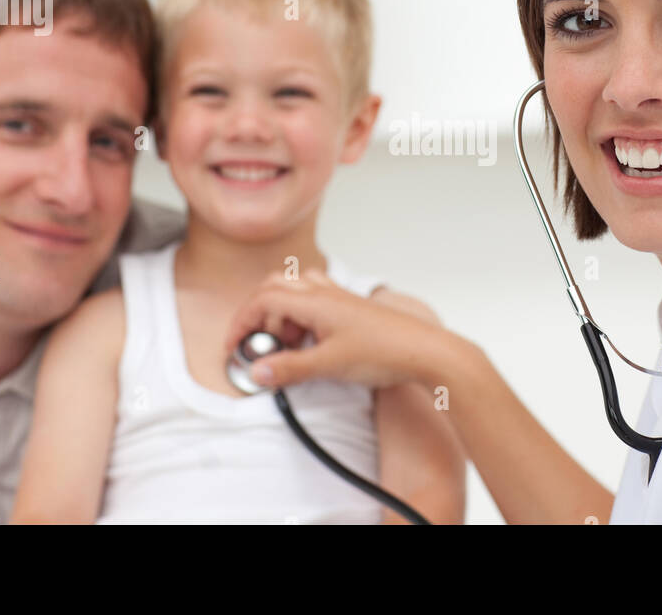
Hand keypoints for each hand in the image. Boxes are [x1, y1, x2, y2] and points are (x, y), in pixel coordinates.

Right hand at [227, 269, 452, 389]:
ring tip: (289, 348)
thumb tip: (257, 372)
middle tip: (260, 344)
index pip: (263, 299)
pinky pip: (316, 301)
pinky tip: (311, 343)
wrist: (426, 351)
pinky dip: (302, 318)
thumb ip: (289, 369)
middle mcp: (325, 293)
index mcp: (315, 300)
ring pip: (296, 291)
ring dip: (282, 315)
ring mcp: (340, 299)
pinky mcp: (351, 309)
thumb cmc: (385, 352)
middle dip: (259, 315)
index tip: (235, 347)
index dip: (242, 322)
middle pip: (275, 288)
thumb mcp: (329, 365)